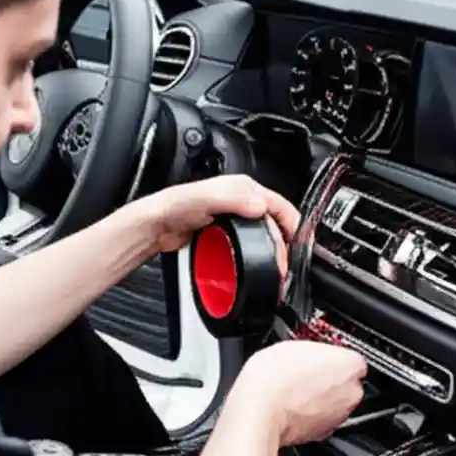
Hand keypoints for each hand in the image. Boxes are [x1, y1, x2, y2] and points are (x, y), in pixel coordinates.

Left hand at [135, 174, 300, 278]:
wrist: (156, 226)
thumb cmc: (175, 207)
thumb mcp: (204, 197)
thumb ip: (231, 198)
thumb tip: (258, 205)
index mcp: (243, 188)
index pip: (279, 205)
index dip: (293, 224)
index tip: (298, 243)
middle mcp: (242, 200)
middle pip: (276, 222)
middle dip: (285, 242)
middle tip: (284, 263)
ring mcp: (235, 217)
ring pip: (266, 233)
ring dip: (274, 249)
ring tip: (277, 266)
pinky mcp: (228, 232)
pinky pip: (252, 243)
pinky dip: (259, 253)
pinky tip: (257, 263)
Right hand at [231, 340, 367, 446]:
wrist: (259, 411)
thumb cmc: (274, 376)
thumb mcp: (294, 346)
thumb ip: (315, 352)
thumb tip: (313, 357)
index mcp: (350, 364)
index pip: (352, 359)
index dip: (333, 359)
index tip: (320, 360)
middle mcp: (351, 392)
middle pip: (347, 383)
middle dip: (330, 380)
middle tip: (305, 374)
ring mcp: (339, 415)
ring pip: (336, 403)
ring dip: (321, 399)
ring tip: (294, 391)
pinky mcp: (324, 433)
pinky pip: (323, 420)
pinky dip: (312, 415)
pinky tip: (293, 407)